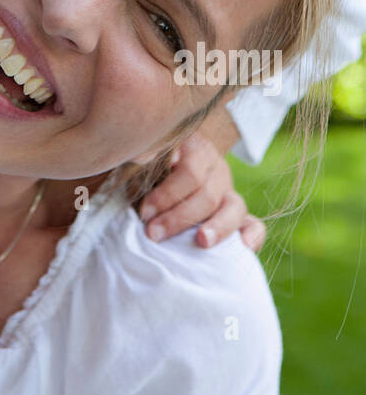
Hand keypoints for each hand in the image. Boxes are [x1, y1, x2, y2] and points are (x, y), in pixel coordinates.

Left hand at [138, 132, 265, 251]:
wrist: (161, 172)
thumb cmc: (145, 170)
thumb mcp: (141, 161)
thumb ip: (141, 160)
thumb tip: (139, 157)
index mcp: (192, 149)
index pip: (189, 171)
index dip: (167, 195)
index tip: (144, 212)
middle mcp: (215, 167)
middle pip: (207, 193)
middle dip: (179, 217)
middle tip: (153, 233)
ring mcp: (229, 190)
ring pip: (234, 207)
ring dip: (217, 227)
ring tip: (201, 241)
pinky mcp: (238, 214)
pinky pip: (254, 223)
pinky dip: (253, 235)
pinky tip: (245, 246)